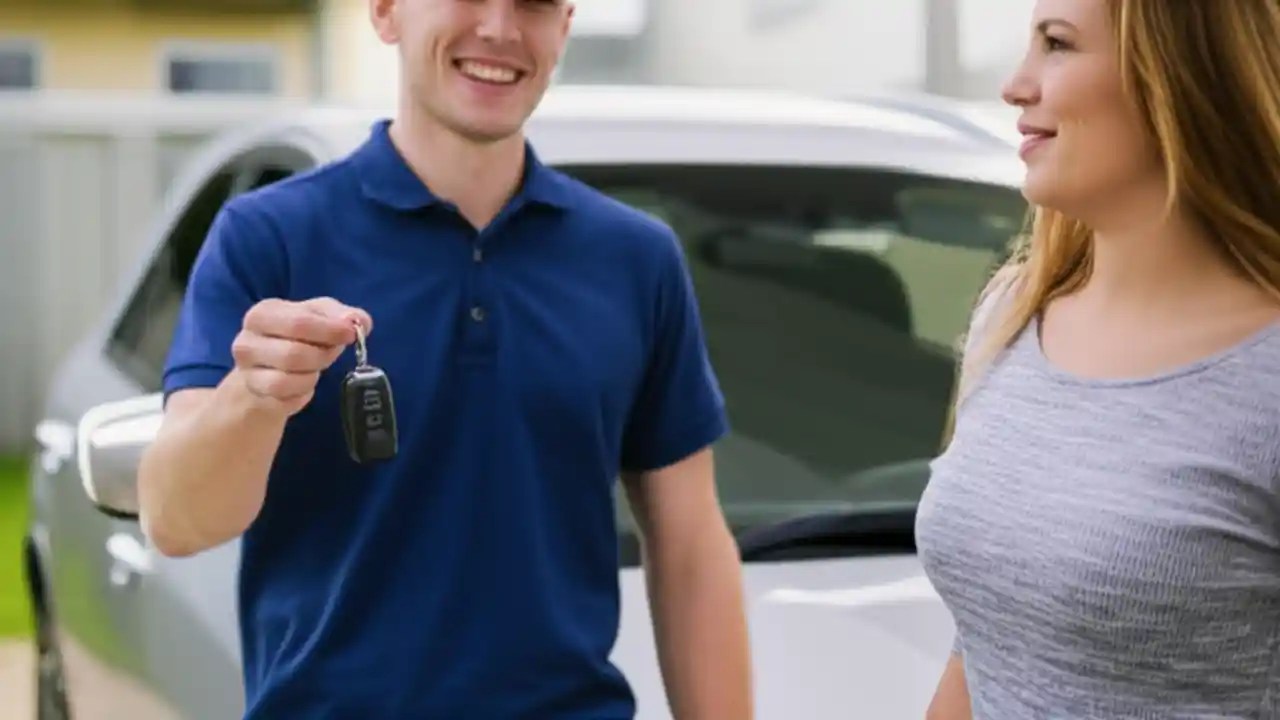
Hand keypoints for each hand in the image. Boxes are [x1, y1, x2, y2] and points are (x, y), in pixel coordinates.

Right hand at [231, 297, 372, 415]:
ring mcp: (247, 371)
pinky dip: (304, 391)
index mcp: (262, 314)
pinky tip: (303, 381)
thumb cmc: (297, 335)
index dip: (330, 330)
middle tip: (333, 351)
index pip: (299, 322)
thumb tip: (361, 322)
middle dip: (323, 355)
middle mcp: (246, 342)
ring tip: (316, 366)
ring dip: (312, 375)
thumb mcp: (320, 315)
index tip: (351, 334)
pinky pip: (287, 398)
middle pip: (295, 354)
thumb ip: (343, 315)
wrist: (267, 367)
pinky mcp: (256, 395)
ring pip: (288, 380)